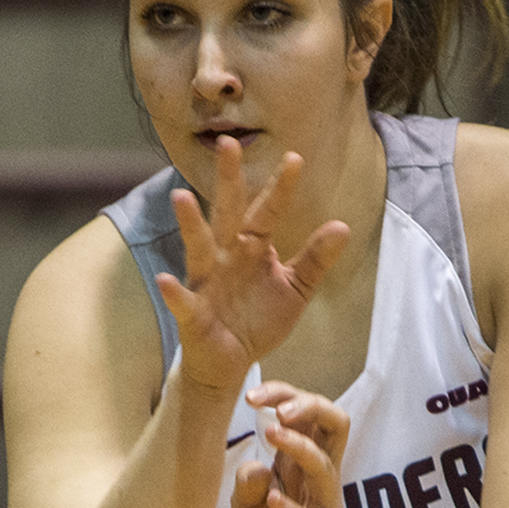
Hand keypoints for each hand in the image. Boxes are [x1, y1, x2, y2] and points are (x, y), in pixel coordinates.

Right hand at [156, 138, 348, 394]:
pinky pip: (182, 300)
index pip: (268, 211)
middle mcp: (226, 257)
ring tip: (181, 197)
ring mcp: (206, 282)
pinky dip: (174, 291)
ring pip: (199, 247)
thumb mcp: (296, 289)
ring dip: (190, 224)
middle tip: (228, 144)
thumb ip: (315, 259)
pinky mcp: (192, 313)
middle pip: (227, 213)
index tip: (295, 158)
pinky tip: (165, 280)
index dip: (280, 188)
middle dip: (228, 181)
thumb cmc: (258, 320)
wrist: (230, 363)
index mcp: (252, 248)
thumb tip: (343, 225)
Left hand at [231, 381, 348, 507]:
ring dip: (299, 447)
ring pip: (326, 467)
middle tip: (278, 408)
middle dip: (309, 405)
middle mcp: (321, 479)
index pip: (308, 413)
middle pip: (336, 424)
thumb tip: (257, 464)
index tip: (252, 395)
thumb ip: (245, 484)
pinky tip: (272, 500)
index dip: (284, 395)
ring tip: (271, 434)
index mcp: (303, 462)